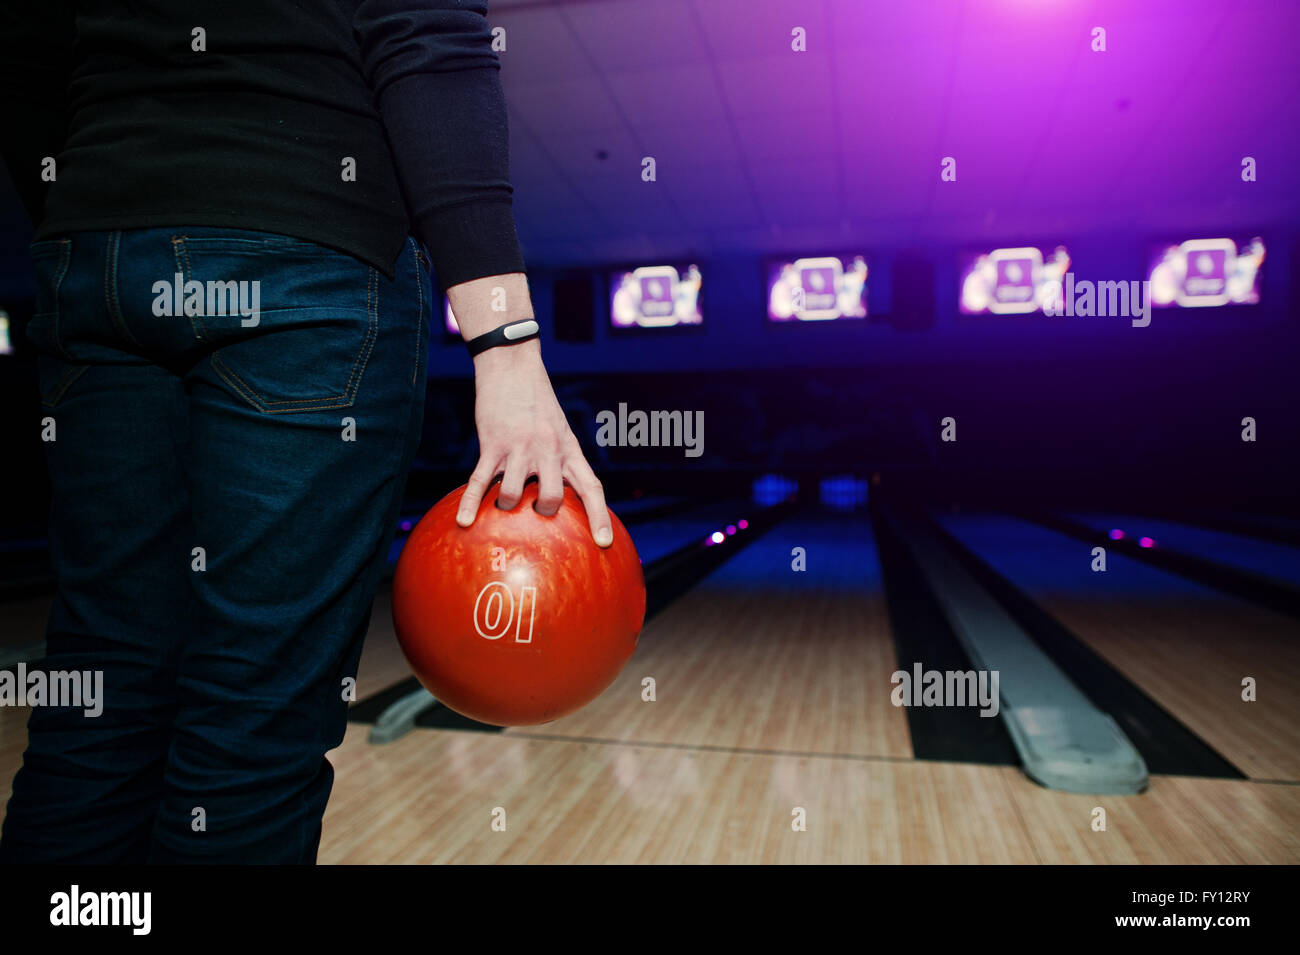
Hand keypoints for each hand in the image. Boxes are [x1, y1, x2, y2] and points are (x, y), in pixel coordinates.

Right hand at [456, 340, 612, 546]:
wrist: (512, 366)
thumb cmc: (535, 402)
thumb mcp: (558, 430)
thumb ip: (559, 460)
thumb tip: (553, 495)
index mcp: (569, 450)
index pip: (592, 488)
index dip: (599, 517)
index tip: (603, 543)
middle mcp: (548, 451)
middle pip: (551, 499)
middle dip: (542, 512)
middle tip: (533, 509)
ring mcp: (519, 448)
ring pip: (512, 495)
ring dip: (505, 506)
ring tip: (502, 501)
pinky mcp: (492, 445)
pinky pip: (479, 482)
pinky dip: (471, 504)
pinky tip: (464, 521)